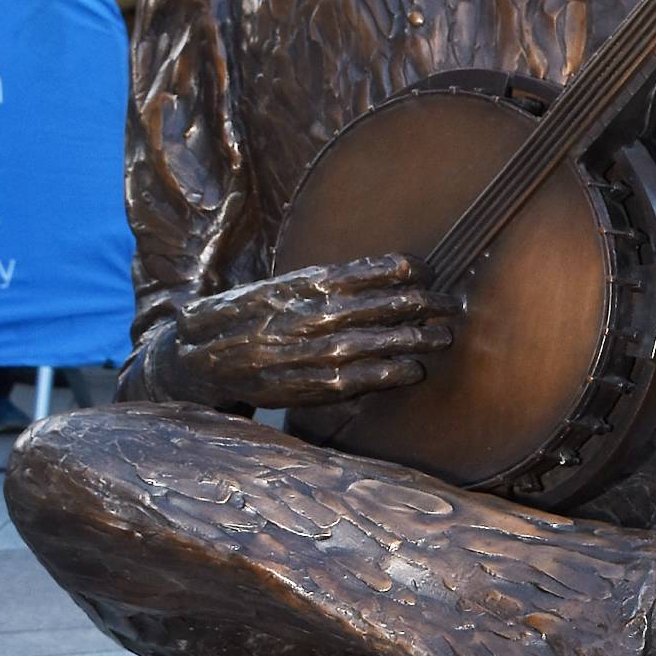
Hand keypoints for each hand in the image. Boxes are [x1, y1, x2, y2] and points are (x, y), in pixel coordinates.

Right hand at [148, 256, 452, 408]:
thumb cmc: (251, 316)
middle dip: (426, 304)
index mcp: (309, 283)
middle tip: (451, 304)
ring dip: (420, 338)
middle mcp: (316, 315)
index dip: (410, 270)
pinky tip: (415, 370)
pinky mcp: (314, 386)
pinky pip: (364, 378)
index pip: (373, 270)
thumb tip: (379, 275)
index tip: (430, 271)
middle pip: (387, 305)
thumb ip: (327, 282)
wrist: (203, 355)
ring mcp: (316, 352)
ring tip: (445, 335)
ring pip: (382, 342)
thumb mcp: (284, 285)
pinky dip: (394, 373)